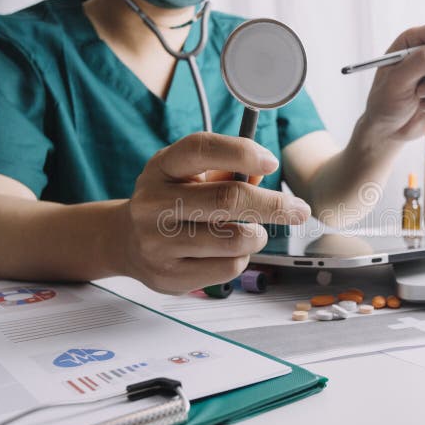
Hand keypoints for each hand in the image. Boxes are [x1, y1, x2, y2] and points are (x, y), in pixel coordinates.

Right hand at [117, 133, 310, 293]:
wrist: (126, 241)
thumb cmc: (171, 201)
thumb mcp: (190, 175)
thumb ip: (228, 170)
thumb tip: (263, 173)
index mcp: (161, 168)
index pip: (201, 149)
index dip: (242, 152)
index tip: (271, 162)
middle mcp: (153, 203)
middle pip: (228, 199)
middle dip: (273, 205)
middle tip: (298, 210)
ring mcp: (157, 242)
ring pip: (234, 239)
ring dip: (258, 236)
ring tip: (255, 233)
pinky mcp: (169, 276)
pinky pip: (228, 267)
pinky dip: (241, 259)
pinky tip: (229, 253)